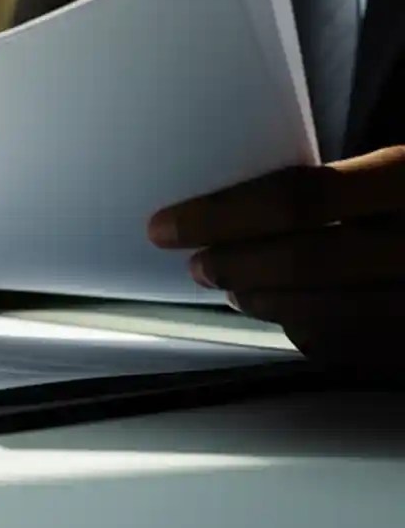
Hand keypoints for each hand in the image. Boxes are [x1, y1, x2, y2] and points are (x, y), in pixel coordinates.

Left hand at [148, 146, 404, 368]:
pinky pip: (360, 349)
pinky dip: (311, 333)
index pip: (300, 198)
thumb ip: (356, 178)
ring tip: (229, 287)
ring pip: (327, 316)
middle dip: (234, 264)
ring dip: (263, 302)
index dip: (221, 214)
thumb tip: (254, 199)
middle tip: (194, 260)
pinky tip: (288, 317)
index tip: (167, 224)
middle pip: (304, 263)